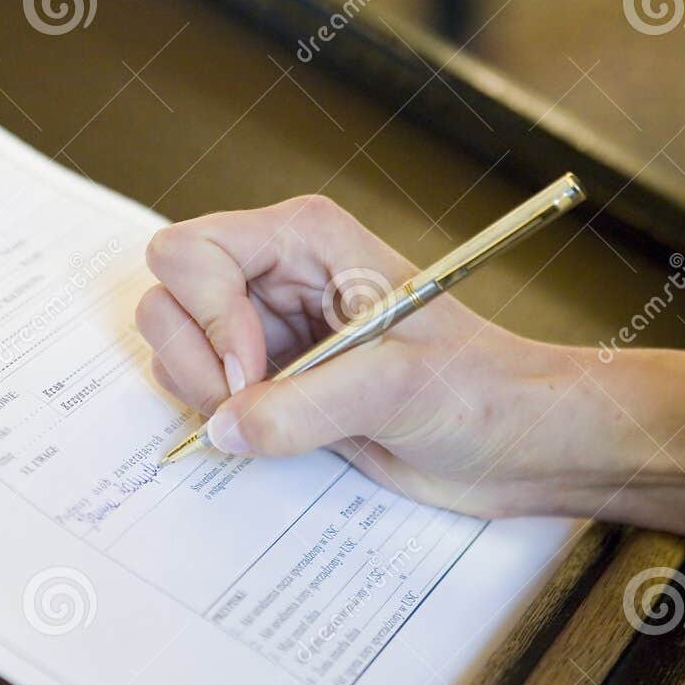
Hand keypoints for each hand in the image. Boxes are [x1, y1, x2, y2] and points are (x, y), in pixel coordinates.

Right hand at [135, 194, 600, 518]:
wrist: (515, 443)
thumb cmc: (482, 390)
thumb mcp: (398, 388)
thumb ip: (304, 408)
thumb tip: (225, 428)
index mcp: (308, 241)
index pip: (194, 252)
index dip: (208, 315)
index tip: (252, 372)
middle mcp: (278, 277)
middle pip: (169, 294)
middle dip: (194, 356)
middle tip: (249, 400)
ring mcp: (269, 331)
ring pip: (175, 344)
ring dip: (200, 391)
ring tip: (266, 421)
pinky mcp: (271, 383)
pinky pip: (203, 391)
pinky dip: (214, 419)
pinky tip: (270, 435)